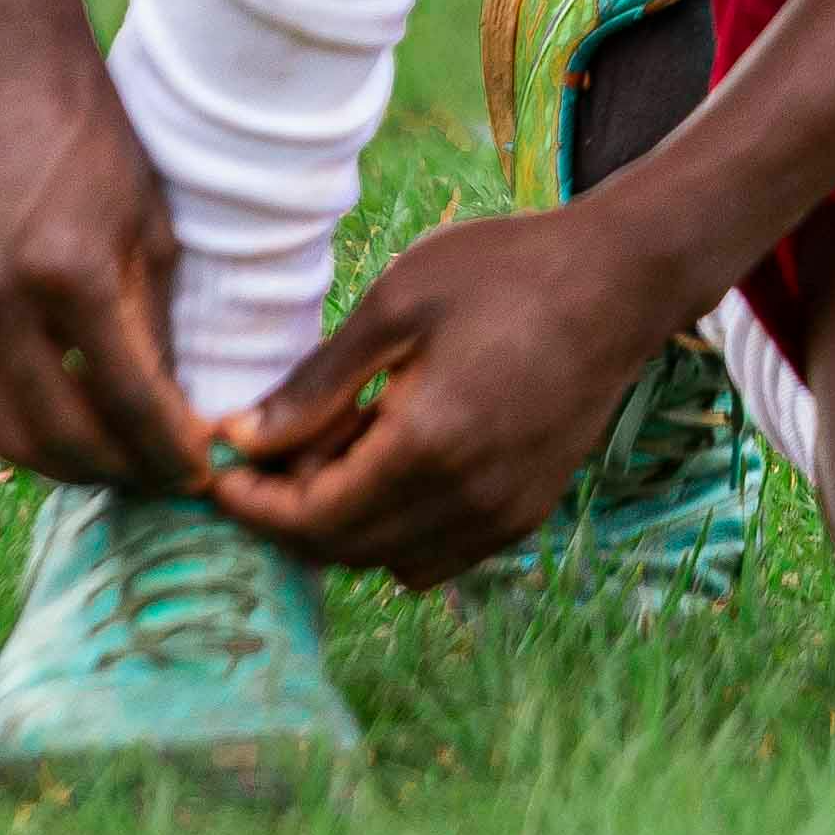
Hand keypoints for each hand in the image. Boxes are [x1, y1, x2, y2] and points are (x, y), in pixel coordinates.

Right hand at [0, 33, 205, 491]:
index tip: (204, 474)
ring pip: (8, 432)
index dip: (170, 453)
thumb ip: (155, 321)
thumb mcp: (148, 221)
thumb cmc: (89, 130)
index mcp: (70, 276)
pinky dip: (29, 417)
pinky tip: (73, 414)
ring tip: (122, 461)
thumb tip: (175, 409)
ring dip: (67, 461)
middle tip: (164, 480)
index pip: (129, 404)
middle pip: (58, 442)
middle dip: (118, 474)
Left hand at [205, 207, 683, 586]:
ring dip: (342, 527)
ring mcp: (504, 515)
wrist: (620, 280)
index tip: (214, 471)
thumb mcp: (397, 303)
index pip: (311, 519)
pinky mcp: (526, 512)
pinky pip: (436, 554)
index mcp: (428, 446)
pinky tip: (390, 463)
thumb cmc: (505, 272)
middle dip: (286, 516)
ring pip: (388, 562)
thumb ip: (317, 384)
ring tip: (329, 451)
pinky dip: (395, 530)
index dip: (252, 505)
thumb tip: (243, 441)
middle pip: (343, 550)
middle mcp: (468, 500)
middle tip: (256, 460)